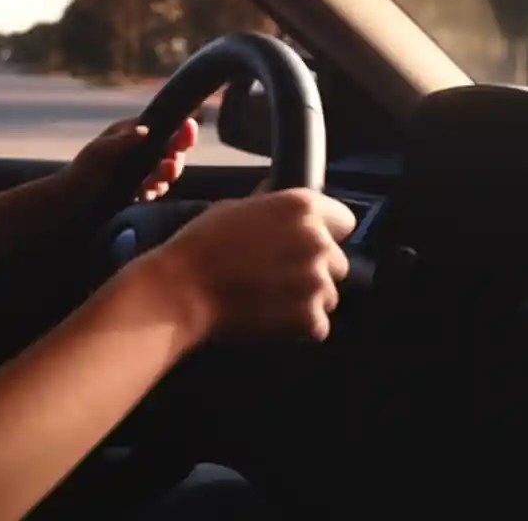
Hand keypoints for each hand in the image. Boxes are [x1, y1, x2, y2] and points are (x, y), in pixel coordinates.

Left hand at [65, 117, 197, 201]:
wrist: (70, 206)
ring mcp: (140, 170)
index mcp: (129, 134)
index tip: (190, 126)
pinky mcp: (140, 189)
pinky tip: (144, 195)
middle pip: (171, 149)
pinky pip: (158, 188)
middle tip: (169, 166)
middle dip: (174, 158)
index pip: (161, 125)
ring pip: (167, 171)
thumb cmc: (81, 174)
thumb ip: (123, 141)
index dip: (178, 126)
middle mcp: (138, 149)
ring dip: (165, 177)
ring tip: (154, 184)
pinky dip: (155, 191)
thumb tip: (146, 129)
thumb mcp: (99, 153)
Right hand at [140, 189, 356, 341]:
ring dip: (308, 300)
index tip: (308, 245)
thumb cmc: (202, 246)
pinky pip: (319, 326)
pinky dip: (300, 328)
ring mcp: (316, 282)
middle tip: (280, 277)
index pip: (345, 221)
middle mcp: (317, 242)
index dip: (328, 234)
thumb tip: (281, 199)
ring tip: (272, 301)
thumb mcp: (236, 208)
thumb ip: (271, 206)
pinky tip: (272, 320)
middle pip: (338, 262)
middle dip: (315, 271)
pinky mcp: (309, 318)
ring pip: (329, 295)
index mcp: (303, 207)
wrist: (181, 291)